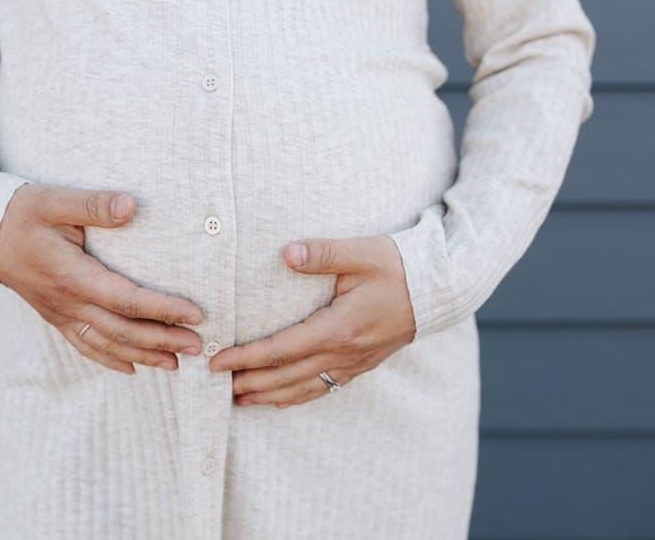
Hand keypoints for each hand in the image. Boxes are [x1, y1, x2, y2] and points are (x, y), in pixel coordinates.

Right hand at [0, 183, 204, 374]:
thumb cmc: (20, 213)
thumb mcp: (54, 200)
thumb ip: (94, 204)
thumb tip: (131, 207)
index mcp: (72, 276)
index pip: (127, 299)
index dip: (163, 309)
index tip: (196, 314)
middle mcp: (67, 303)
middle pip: (122, 330)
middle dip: (163, 340)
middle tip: (199, 346)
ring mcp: (60, 313)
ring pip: (107, 344)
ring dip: (143, 355)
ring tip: (176, 363)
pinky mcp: (54, 316)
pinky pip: (85, 345)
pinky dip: (110, 359)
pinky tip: (132, 368)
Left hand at [209, 234, 415, 406]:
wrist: (438, 288)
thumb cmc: (398, 267)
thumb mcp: (361, 253)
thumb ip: (322, 254)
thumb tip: (286, 253)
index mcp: (338, 328)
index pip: (281, 349)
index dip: (246, 357)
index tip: (218, 361)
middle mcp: (344, 353)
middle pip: (286, 376)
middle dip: (249, 382)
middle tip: (216, 384)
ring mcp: (354, 363)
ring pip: (304, 388)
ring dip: (269, 396)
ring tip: (239, 399)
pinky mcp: (362, 364)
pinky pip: (324, 388)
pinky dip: (297, 397)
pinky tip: (281, 401)